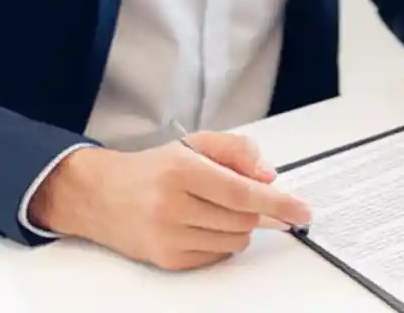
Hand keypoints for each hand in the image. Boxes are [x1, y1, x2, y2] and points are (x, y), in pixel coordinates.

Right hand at [29, 132, 311, 270]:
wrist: (101, 195)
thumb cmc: (154, 168)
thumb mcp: (195, 144)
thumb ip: (237, 150)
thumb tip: (269, 176)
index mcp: (181, 171)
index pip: (241, 191)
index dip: (277, 202)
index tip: (302, 210)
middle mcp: (172, 206)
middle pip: (243, 218)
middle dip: (257, 209)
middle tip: (254, 199)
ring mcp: (168, 236)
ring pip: (235, 239)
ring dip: (240, 225)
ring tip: (216, 208)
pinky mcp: (167, 259)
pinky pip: (217, 255)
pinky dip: (222, 240)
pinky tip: (202, 224)